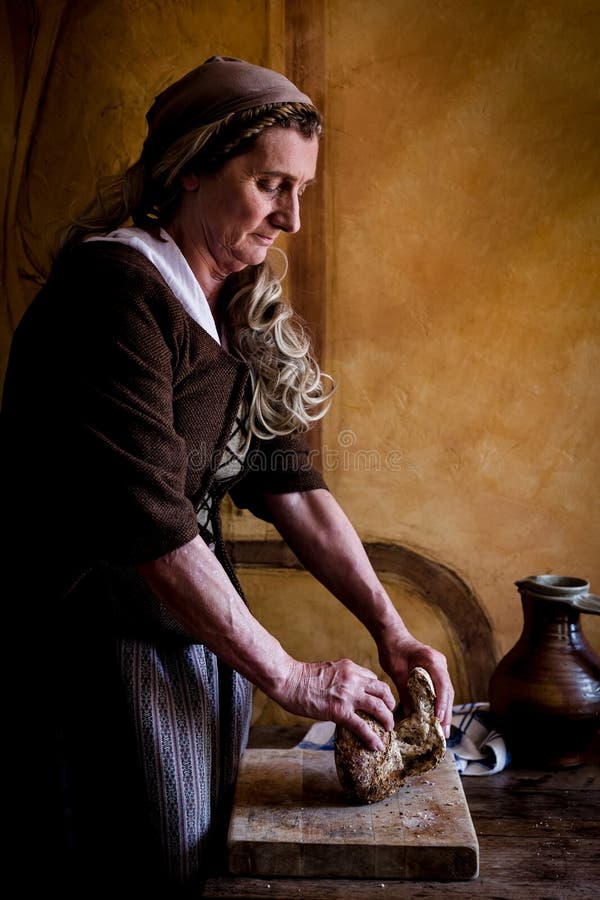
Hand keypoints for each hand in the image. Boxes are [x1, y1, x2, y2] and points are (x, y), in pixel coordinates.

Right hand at [275, 658, 395, 750]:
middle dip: (390, 703)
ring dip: (387, 719)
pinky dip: (372, 737)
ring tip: (388, 729)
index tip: (378, 700)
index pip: (372, 678)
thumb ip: (340, 678)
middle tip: (389, 715)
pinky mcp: (340, 711)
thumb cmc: (300, 676)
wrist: (288, 680)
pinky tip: (377, 745)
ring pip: (378, 707)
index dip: (378, 691)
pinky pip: (362, 726)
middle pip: (382, 690)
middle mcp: (353, 679)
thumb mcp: (327, 670)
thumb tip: (342, 691)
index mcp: (349, 668)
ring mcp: (348, 695)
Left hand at [378, 633, 454, 737]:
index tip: (439, 718)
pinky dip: (440, 702)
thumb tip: (410, 715)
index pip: (442, 684)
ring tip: (443, 730)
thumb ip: (405, 692)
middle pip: (448, 691)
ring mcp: (440, 666)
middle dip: (446, 712)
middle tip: (444, 733)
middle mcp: (440, 663)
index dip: (442, 703)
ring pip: (447, 691)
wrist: (392, 636)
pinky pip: (441, 689)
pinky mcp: (436, 671)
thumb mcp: (397, 673)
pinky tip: (438, 716)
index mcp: (432, 660)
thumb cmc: (392, 650)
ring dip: (445, 710)